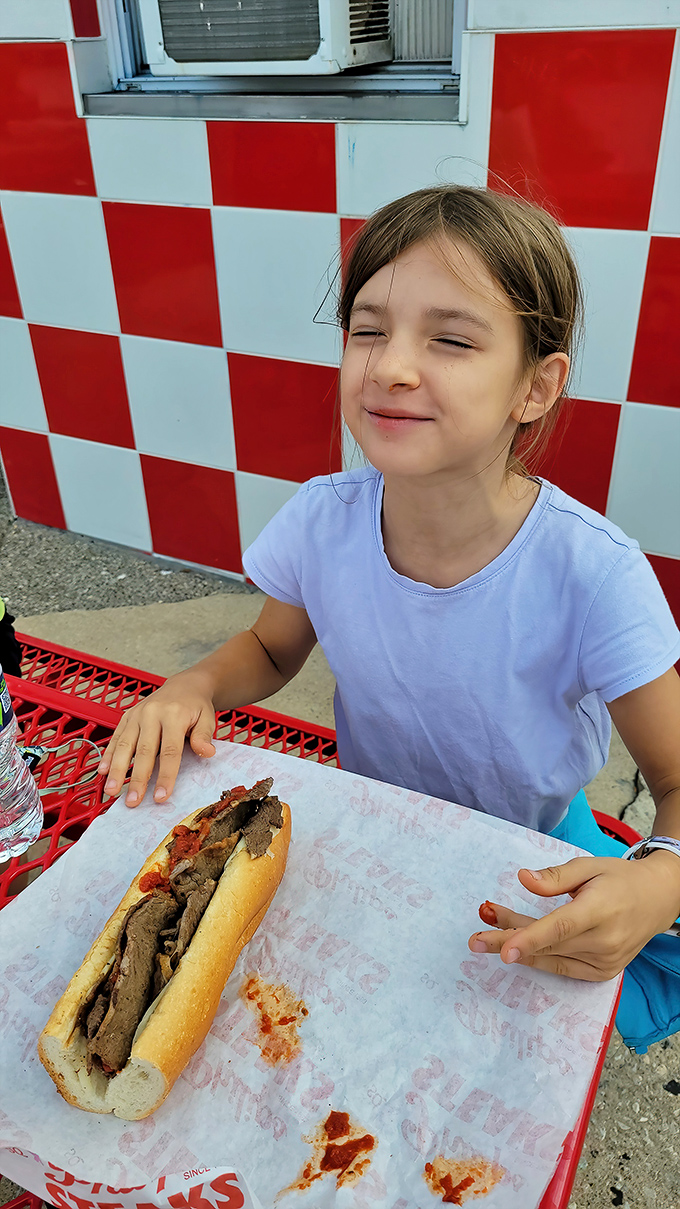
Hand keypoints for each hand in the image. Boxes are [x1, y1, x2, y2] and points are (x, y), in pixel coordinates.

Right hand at [97, 671, 216, 807]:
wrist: (184, 685)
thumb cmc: (196, 706)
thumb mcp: (207, 718)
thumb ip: (204, 736)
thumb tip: (207, 752)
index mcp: (174, 715)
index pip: (169, 751)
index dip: (165, 776)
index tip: (161, 797)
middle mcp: (152, 714)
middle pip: (144, 751)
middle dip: (137, 778)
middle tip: (132, 800)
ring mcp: (137, 714)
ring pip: (125, 744)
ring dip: (116, 770)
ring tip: (111, 791)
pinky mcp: (127, 716)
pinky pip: (116, 737)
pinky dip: (108, 754)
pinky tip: (102, 771)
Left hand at [468, 853, 679, 980]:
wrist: (658, 900)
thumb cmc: (619, 879)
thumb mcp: (589, 866)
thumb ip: (555, 877)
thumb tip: (522, 879)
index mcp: (601, 909)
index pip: (561, 927)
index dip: (530, 938)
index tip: (504, 951)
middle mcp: (604, 941)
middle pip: (547, 944)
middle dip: (508, 938)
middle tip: (474, 939)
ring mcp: (605, 962)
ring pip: (551, 957)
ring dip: (518, 944)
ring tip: (489, 930)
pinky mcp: (603, 973)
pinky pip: (562, 967)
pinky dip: (539, 955)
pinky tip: (518, 943)